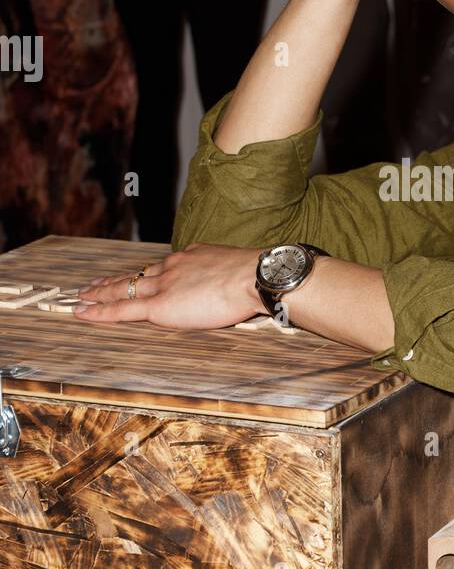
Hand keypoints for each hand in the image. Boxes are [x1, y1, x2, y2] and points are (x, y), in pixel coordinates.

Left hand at [72, 244, 262, 329]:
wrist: (253, 277)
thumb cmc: (255, 277)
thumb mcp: (236, 268)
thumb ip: (225, 278)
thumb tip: (233, 288)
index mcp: (191, 257)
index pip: (162, 267)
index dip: (145, 274)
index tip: (137, 276)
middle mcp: (172, 267)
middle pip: (137, 275)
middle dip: (114, 280)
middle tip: (94, 283)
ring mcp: (164, 285)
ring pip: (123, 289)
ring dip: (100, 293)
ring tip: (83, 296)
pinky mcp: (159, 305)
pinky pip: (122, 309)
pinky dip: (99, 311)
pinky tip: (83, 312)